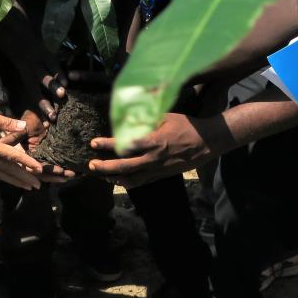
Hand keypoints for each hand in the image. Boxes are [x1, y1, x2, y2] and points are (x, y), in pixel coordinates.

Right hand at [0, 105, 44, 189]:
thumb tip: (23, 126)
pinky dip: (4, 178)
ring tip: (28, 187)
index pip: (12, 155)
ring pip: (1, 175)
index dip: (27, 163)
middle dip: (25, 178)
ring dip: (15, 181)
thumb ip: (6, 122)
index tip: (39, 169)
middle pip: (9, 170)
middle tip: (38, 185)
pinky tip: (10, 180)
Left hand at [88, 112, 220, 188]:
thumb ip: (146, 118)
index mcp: (154, 141)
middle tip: (91, 165)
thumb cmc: (185, 125)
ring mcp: (157, 169)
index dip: (108, 144)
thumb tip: (126, 115)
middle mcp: (154, 158)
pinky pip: (141, 182)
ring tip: (100, 175)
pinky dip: (127, 182)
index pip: (126, 145)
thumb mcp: (165, 116)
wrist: (206, 143)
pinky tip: (117, 180)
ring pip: (131, 179)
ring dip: (114, 178)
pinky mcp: (161, 175)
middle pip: (124, 166)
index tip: (94, 143)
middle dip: (105, 167)